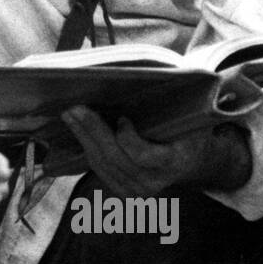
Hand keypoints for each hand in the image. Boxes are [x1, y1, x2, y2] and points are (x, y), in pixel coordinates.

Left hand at [61, 107, 250, 196]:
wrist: (192, 159)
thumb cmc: (188, 127)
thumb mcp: (190, 114)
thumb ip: (175, 100)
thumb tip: (154, 73)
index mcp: (176, 161)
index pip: (143, 156)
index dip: (128, 139)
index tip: (122, 118)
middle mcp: (155, 182)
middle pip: (116, 157)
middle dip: (93, 131)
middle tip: (75, 108)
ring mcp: (137, 190)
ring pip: (103, 164)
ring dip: (84, 136)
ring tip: (70, 114)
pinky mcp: (123, 190)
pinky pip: (100, 168)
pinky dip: (87, 146)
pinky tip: (77, 128)